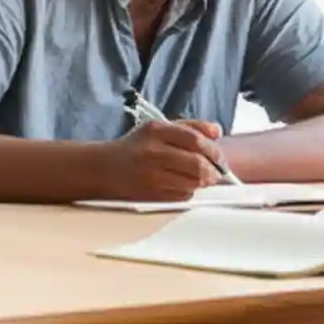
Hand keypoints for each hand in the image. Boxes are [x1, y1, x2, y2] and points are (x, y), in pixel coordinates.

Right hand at [101, 119, 224, 201]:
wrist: (104, 168)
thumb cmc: (136, 147)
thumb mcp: (160, 128)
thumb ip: (190, 127)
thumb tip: (217, 131)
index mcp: (156, 131)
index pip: (195, 140)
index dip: (214, 150)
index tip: (220, 157)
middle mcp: (153, 152)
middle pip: (197, 164)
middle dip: (213, 170)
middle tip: (217, 172)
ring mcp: (151, 176)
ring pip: (192, 182)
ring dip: (203, 182)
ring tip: (203, 179)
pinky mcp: (151, 195)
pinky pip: (181, 196)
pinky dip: (189, 191)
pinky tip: (184, 185)